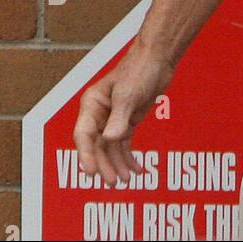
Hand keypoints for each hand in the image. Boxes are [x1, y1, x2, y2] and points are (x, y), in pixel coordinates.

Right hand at [73, 42, 173, 185]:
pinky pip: (123, 143)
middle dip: (104, 164)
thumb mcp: (129, 94)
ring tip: (124, 181)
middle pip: (97, 145)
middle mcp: (98, 114)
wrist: (158, 59)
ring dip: (117, 164)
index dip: (86, 155)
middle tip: (112, 183)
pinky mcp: (126, 120)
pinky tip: (136, 169)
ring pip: (110, 147)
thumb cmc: (139, 70)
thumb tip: (110, 139)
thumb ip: (119, 117)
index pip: (84, 135)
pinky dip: (128, 157)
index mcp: (91, 105)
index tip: (91, 172)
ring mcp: (112, 118)